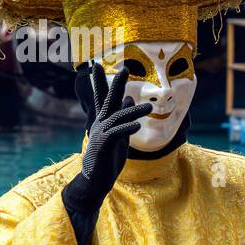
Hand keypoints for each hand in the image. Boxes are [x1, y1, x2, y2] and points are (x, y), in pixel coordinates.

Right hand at [63, 62, 151, 211]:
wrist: (95, 181)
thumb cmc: (107, 158)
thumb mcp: (119, 134)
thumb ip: (122, 117)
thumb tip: (128, 98)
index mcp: (103, 120)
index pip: (102, 96)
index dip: (101, 80)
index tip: (97, 63)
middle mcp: (100, 124)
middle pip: (107, 99)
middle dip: (116, 84)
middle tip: (125, 68)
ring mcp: (101, 134)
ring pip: (118, 117)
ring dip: (134, 111)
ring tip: (149, 106)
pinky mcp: (103, 146)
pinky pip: (117, 133)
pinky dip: (127, 128)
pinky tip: (137, 126)